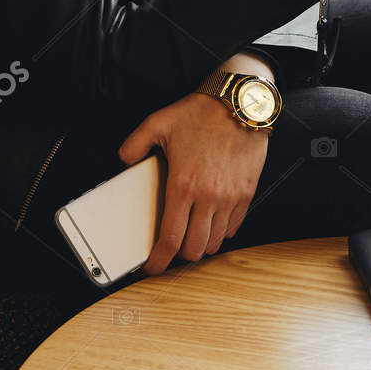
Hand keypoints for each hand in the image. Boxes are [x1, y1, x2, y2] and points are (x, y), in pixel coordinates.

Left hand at [117, 62, 271, 274]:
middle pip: (194, 249)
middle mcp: (208, 196)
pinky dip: (221, 232)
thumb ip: (135, 144)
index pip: (170, 239)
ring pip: (214, 241)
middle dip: (179, 256)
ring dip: (200, 244)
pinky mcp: (246, 192)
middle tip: (171, 249)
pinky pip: (233, 226)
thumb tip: (123, 160)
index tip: (152, 267)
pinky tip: (212, 222)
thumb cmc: (201, 112)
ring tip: (190, 235)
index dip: (158, 261)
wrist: (241, 102)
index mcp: (183, 184)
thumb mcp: (158, 122)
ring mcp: (230, 197)